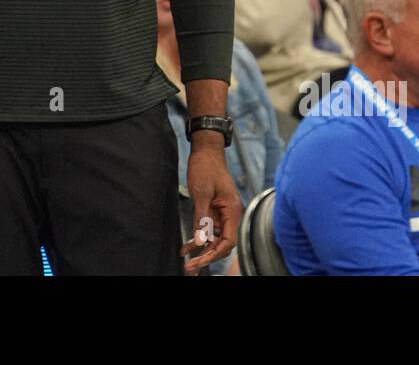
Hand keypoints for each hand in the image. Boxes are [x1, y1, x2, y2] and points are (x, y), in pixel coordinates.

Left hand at [181, 141, 240, 274]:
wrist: (205, 150)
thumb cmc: (206, 167)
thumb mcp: (201, 193)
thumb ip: (201, 218)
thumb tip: (200, 241)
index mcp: (232, 211)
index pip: (229, 241)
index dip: (215, 254)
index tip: (200, 261)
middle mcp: (229, 214)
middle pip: (222, 244)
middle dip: (207, 257)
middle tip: (190, 267)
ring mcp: (221, 213)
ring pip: (213, 239)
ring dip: (201, 251)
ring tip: (187, 264)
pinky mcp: (212, 210)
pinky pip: (206, 230)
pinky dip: (197, 239)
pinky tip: (186, 248)